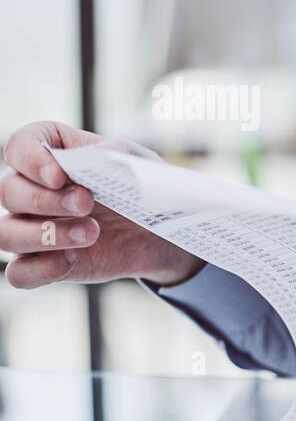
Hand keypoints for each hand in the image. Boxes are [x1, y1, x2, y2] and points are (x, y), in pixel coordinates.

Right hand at [1, 121, 204, 288]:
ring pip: (5, 234)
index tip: (60, 176)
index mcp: (49, 153)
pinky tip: (73, 259)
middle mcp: (29, 188)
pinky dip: (41, 269)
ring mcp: (30, 227)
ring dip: (43, 235)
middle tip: (86, 203)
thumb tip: (95, 157)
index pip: (19, 146)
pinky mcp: (41, 262)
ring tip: (90, 233)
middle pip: (9, 191)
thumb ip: (114, 154)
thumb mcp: (137, 164)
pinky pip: (19, 273)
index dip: (31, 160)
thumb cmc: (139, 189)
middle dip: (45, 199)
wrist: (156, 232)